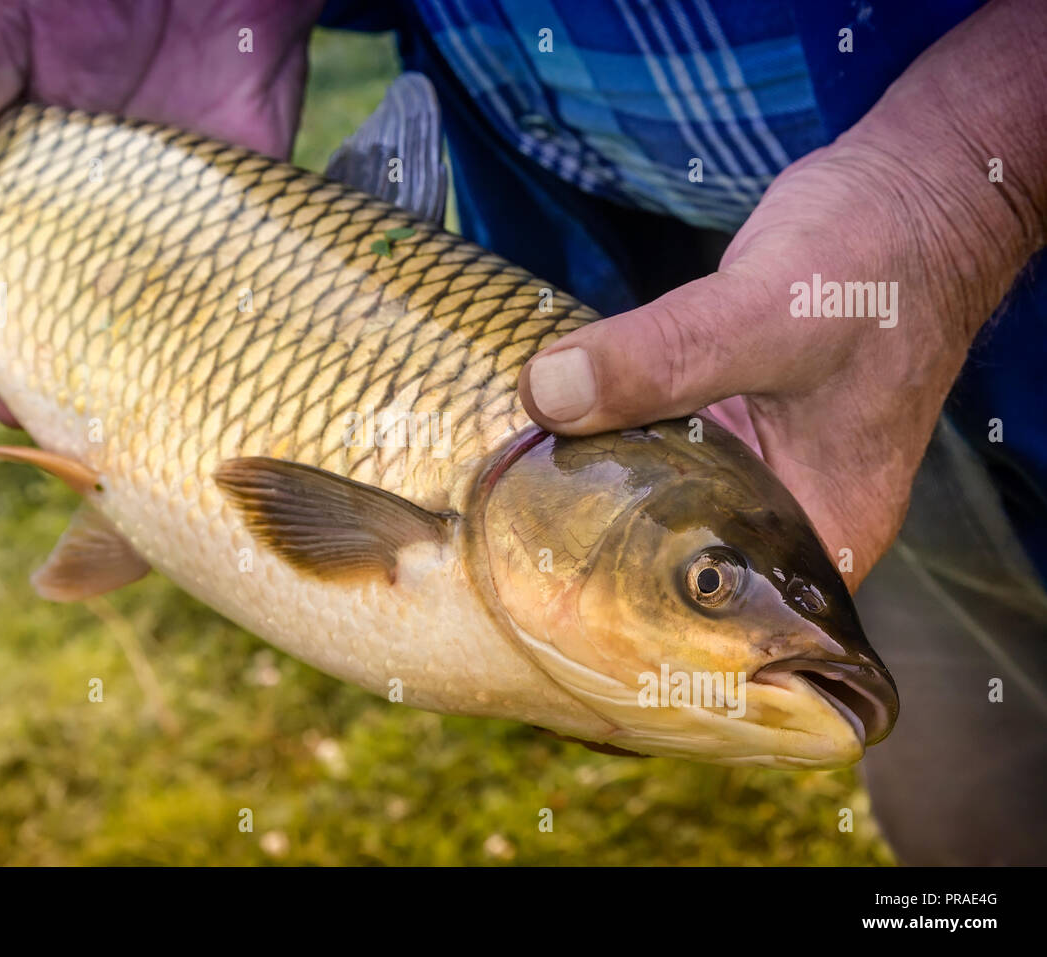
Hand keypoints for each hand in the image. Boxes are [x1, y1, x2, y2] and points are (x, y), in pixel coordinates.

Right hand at [0, 0, 324, 425]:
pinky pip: (234, 273)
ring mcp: (173, 212)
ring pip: (146, 314)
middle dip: (44, 361)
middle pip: (67, 306)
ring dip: (128, 370)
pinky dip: (222, 324)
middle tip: (31, 401)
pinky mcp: (245, 197)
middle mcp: (101, 210)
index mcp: (32, 175)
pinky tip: (203, 370)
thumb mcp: (6, 22)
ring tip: (106, 414)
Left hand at [518, 0, 1045, 587]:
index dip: (627, 609)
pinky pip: (659, 443)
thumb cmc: (879, 260)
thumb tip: (548, 394)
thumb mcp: (764, 314)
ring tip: (511, 481)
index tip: (539, 576)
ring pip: (659, 498)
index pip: (719, 619)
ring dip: (595, 481)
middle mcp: (789, 516)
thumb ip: (662, 357)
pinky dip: (614, 431)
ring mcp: (759, 466)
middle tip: (506, 524)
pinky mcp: (731, 419)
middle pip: (676, 561)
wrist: (914, 193)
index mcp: (822, 534)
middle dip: (594, 542)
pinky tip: (556, 421)